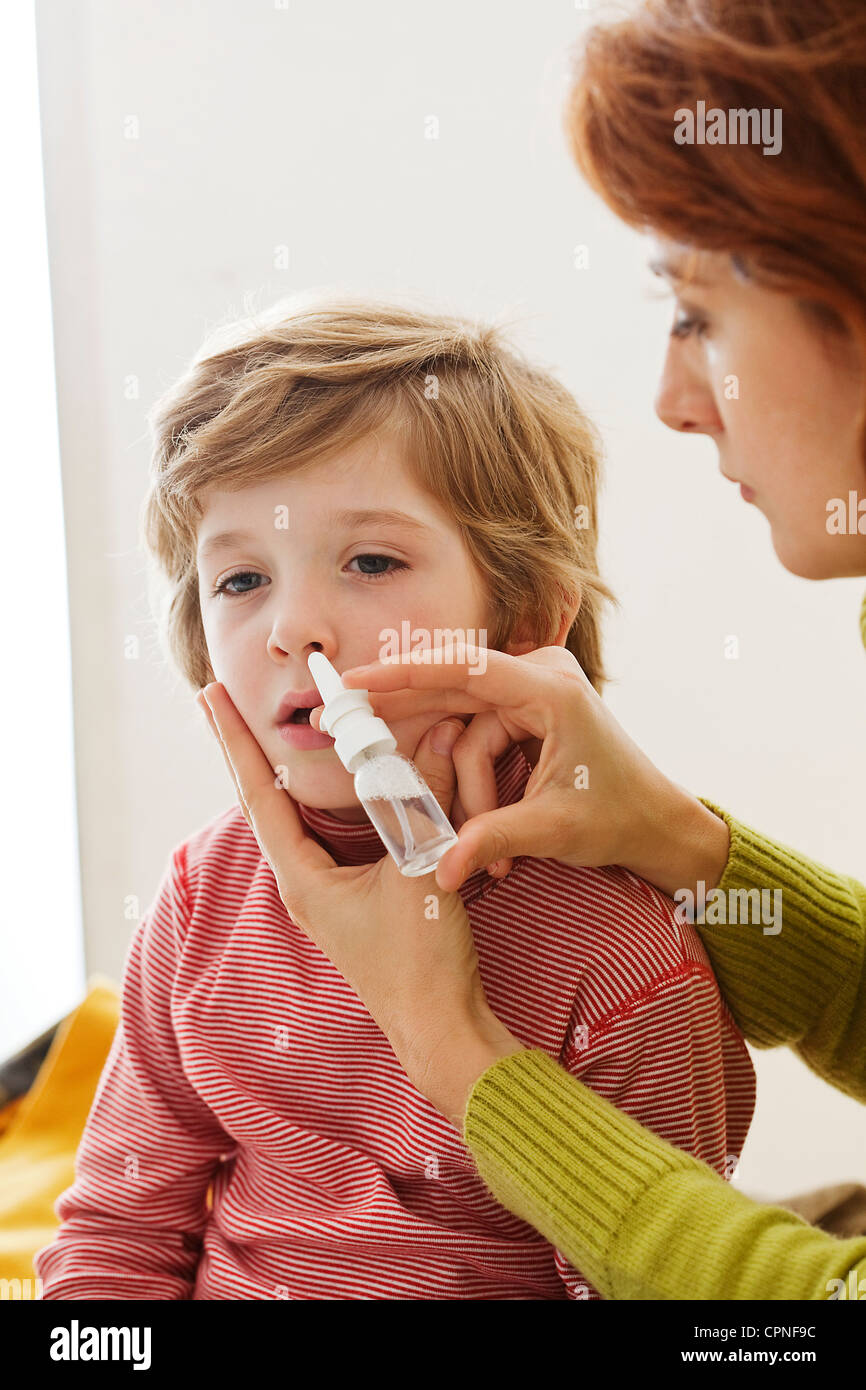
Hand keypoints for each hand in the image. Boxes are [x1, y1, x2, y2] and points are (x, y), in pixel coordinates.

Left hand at [196, 684, 525, 1124]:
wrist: (440, 1028)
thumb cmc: (423, 959)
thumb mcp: (419, 867)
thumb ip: (418, 800)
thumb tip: (429, 736)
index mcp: (302, 877)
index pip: (259, 792)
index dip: (237, 740)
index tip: (212, 696)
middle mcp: (301, 885)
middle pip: (260, 802)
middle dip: (241, 750)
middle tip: (218, 701)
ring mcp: (322, 896)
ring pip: (288, 820)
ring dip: (271, 774)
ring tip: (253, 734)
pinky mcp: (347, 903)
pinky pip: (317, 837)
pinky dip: (308, 801)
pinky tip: (313, 790)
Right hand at [321, 641, 729, 899]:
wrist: (656, 823)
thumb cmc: (618, 818)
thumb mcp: (553, 830)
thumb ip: (492, 840)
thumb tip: (439, 870)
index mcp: (552, 691)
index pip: (465, 666)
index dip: (406, 672)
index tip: (359, 679)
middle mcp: (542, 677)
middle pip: (454, 686)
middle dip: (404, 714)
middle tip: (345, 722)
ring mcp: (535, 690)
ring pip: (463, 723)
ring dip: (457, 781)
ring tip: (455, 829)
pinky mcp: (529, 710)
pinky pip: (478, 731)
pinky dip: (468, 775)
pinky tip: (465, 815)